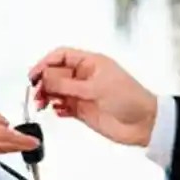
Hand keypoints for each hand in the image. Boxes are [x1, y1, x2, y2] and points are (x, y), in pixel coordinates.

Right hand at [28, 47, 157, 145]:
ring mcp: (83, 93)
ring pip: (57, 91)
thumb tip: (45, 77)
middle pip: (55, 73)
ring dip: (47, 96)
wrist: (144, 124)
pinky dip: (56, 109)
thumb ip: (68, 84)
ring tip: (42, 104)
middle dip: (44, 82)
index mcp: (91, 63)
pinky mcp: (83, 110)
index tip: (34, 75)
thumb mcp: (96, 88)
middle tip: (37, 92)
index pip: (61, 56)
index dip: (45, 63)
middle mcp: (85, 77)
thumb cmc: (131, 99)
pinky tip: (57, 111)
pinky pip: (63, 107)